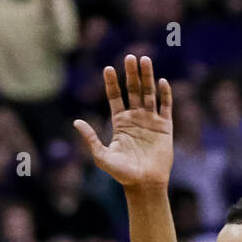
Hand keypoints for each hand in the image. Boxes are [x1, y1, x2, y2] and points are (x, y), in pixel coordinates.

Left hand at [73, 55, 172, 188]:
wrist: (144, 184)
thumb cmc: (122, 173)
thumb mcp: (102, 156)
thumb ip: (90, 138)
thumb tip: (76, 122)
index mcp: (120, 122)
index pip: (115, 97)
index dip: (112, 83)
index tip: (108, 68)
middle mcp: (136, 118)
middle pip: (134, 90)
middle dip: (132, 74)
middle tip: (130, 57)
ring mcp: (151, 121)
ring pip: (149, 93)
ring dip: (148, 77)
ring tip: (145, 60)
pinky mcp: (165, 126)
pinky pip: (166, 106)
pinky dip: (165, 94)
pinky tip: (161, 81)